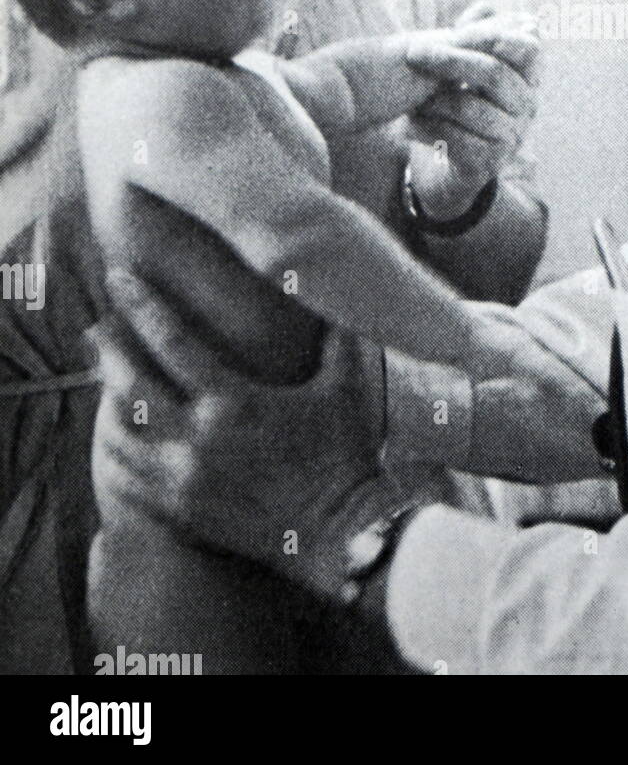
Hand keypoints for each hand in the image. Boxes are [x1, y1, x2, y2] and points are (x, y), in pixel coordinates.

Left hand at [92, 268, 390, 598]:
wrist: (340, 534)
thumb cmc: (346, 455)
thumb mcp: (346, 386)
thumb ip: (336, 336)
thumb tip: (331, 295)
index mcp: (234, 400)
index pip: (172, 341)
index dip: (142, 306)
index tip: (120, 279)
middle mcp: (198, 439)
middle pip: (131, 386)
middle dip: (109, 352)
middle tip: (95, 330)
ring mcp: (184, 480)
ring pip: (120, 437)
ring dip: (106, 406)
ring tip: (102, 384)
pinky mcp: (183, 513)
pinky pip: (129, 483)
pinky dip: (114, 458)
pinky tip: (114, 443)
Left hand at [405, 0, 540, 219]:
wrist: (455, 160)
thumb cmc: (463, 102)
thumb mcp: (467, 68)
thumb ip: (475, 37)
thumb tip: (485, 6)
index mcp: (528, 78)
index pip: (529, 50)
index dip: (500, 37)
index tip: (460, 29)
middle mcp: (527, 106)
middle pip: (493, 73)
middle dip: (449, 60)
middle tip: (412, 52)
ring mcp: (512, 137)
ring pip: (470, 107)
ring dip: (433, 99)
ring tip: (409, 98)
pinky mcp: (490, 163)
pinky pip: (456, 139)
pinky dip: (428, 128)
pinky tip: (409, 123)